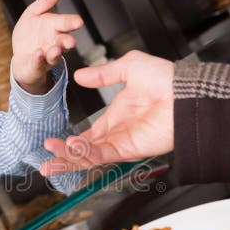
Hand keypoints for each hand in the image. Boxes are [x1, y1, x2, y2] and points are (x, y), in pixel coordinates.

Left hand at [11, 0, 82, 94]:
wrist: (21, 60)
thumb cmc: (31, 35)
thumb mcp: (35, 13)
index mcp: (55, 28)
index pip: (65, 23)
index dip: (71, 22)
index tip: (79, 21)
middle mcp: (54, 43)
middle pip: (63, 41)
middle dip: (67, 41)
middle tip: (71, 42)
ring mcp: (46, 57)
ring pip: (54, 55)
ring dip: (55, 53)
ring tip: (55, 50)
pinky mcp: (36, 67)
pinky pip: (38, 64)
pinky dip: (38, 60)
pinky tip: (38, 54)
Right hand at [40, 51, 173, 174]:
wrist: (185, 91)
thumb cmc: (166, 79)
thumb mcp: (128, 67)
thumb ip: (103, 75)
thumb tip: (80, 76)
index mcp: (116, 117)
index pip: (87, 135)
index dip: (68, 142)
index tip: (51, 142)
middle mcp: (117, 133)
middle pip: (83, 152)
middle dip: (63, 158)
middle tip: (44, 162)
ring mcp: (122, 143)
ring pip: (88, 157)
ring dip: (68, 157)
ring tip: (50, 155)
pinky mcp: (129, 149)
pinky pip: (101, 155)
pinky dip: (84, 153)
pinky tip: (70, 146)